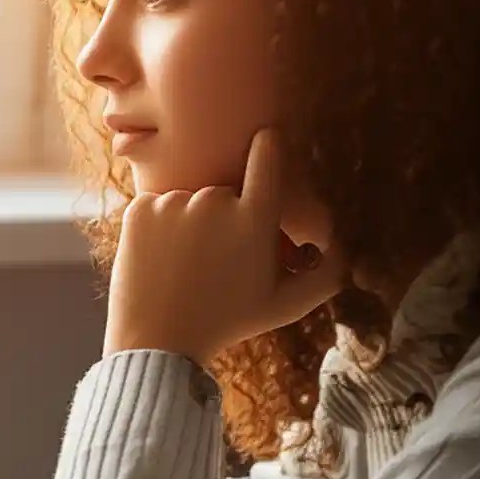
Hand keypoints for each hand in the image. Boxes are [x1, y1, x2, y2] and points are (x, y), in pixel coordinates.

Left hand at [102, 129, 345, 363]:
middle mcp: (214, 201)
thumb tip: (340, 245)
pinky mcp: (139, 209)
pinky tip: (162, 260)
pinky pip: (156, 206)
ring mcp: (172, 203)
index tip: (266, 138)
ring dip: (190, 224)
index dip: (268, 145)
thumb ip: (326, 274)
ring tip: (185, 266)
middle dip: (225, 217)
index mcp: (254, 219)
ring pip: (188, 200)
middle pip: (225, 191)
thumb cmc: (227, 322)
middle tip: (216, 261)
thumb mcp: (285, 306)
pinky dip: (159, 228)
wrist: (159, 340)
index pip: (268, 154)